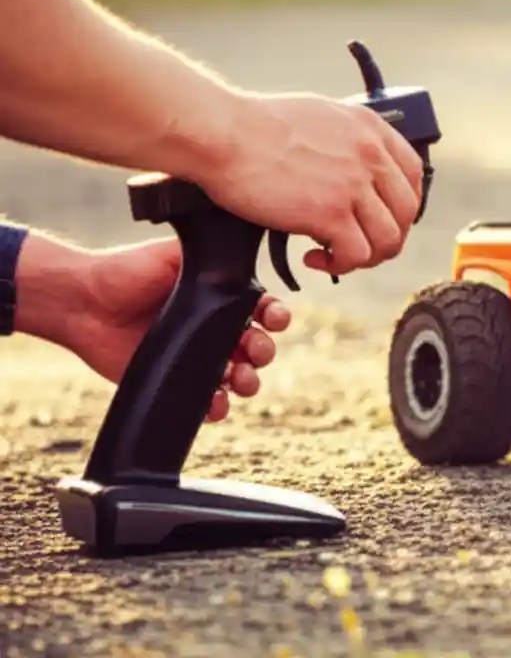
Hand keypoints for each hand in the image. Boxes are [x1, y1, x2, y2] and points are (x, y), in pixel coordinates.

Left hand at [73, 239, 289, 421]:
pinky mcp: (177, 383)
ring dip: (249, 381)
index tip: (275, 317)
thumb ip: (209, 259)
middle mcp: (214, 330)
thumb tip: (241, 258)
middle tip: (254, 350)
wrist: (84, 303)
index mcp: (220, 300)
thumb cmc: (125, 272)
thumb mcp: (172, 256)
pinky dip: (218, 406)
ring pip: (240, 377)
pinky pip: (207, 402)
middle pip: (257, 347)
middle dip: (264, 351)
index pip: (261, 310)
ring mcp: (198, 359)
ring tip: (238, 378)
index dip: (275, 315)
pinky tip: (215, 401)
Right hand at [193, 92, 423, 278]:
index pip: (413, 175)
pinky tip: (314, 258)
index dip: (401, 205)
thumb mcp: (319, 117)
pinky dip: (339, 265)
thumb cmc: (254, 125)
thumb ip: (346, 142)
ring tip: (335, 255)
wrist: (223, 133)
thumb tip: (353, 169)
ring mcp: (353, 184)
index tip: (381, 218)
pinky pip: (356, 255)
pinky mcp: (331, 213)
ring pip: (389, 239)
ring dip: (365, 257)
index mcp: (370, 128)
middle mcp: (370, 155)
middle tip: (356, 244)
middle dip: (385, 237)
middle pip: (406, 213)